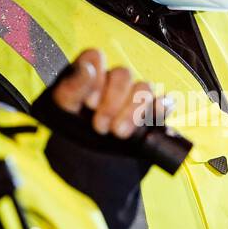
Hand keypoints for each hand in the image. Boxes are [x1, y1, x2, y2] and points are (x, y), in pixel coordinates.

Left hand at [50, 48, 167, 138]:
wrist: (88, 171)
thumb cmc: (70, 136)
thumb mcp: (62, 112)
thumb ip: (72, 87)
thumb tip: (87, 68)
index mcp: (88, 76)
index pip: (96, 57)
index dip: (95, 77)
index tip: (88, 103)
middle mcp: (112, 83)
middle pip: (123, 73)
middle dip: (112, 102)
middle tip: (99, 127)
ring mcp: (134, 98)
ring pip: (144, 87)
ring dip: (132, 111)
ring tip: (118, 134)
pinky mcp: (152, 115)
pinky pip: (165, 102)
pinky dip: (160, 108)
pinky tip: (151, 119)